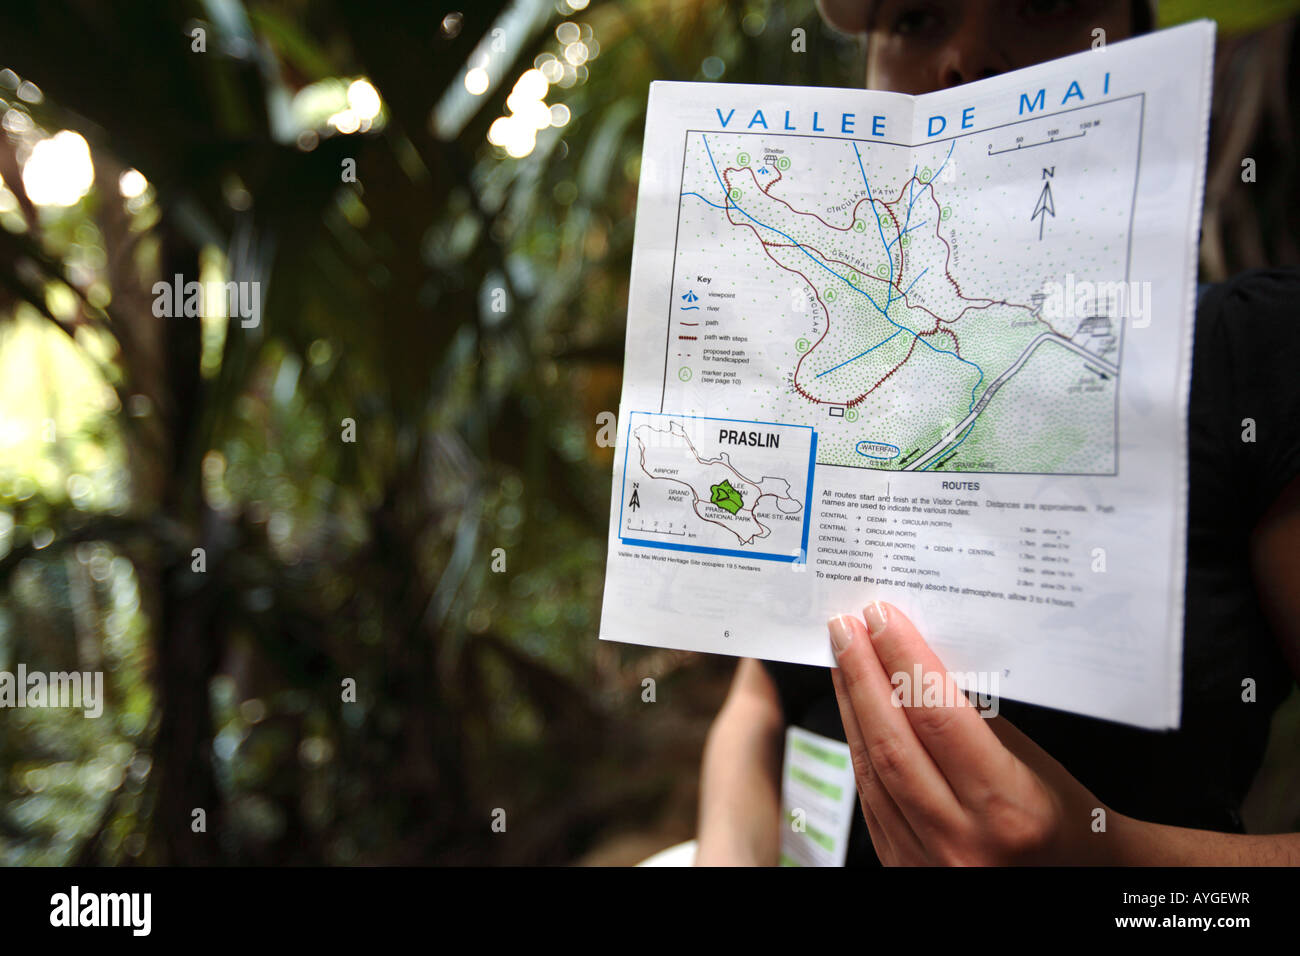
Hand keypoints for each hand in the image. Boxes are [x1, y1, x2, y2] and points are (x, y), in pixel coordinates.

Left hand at [827, 602, 1126, 864]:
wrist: (1074, 882)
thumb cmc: (1069, 826)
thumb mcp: (1039, 767)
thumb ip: (978, 722)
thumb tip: (920, 664)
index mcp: (1007, 811)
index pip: (939, 719)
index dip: (904, 662)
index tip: (882, 619)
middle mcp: (961, 841)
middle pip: (892, 743)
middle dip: (862, 676)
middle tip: (846, 628)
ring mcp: (926, 861)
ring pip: (871, 770)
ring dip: (851, 707)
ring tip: (842, 659)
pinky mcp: (902, 866)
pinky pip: (870, 799)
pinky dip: (858, 747)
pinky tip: (853, 712)